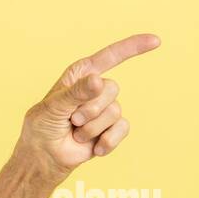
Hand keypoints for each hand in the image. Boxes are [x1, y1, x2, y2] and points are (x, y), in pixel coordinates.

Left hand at [19, 33, 160, 180]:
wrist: (45, 156)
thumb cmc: (42, 126)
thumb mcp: (54, 106)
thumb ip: (76, 93)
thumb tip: (99, 80)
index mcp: (80, 75)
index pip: (110, 56)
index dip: (133, 47)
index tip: (156, 40)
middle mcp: (95, 88)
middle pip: (112, 89)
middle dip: (89, 108)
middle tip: (71, 120)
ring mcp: (105, 109)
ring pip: (115, 111)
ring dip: (92, 127)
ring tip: (76, 132)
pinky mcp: (112, 129)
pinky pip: (123, 128)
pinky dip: (107, 141)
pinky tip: (93, 147)